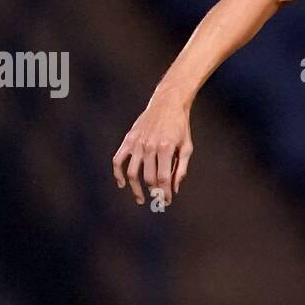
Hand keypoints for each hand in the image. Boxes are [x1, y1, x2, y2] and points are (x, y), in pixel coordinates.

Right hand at [112, 89, 193, 205]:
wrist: (168, 103)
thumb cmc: (180, 126)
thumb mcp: (186, 147)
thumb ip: (180, 169)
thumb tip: (174, 188)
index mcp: (165, 149)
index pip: (163, 178)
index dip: (165, 193)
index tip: (166, 201)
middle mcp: (149, 146)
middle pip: (148, 178)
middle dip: (153, 192)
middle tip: (156, 200)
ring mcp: (137, 143)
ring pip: (132, 172)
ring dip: (135, 189)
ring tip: (140, 199)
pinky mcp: (128, 139)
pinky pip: (118, 159)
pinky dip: (118, 174)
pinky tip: (122, 184)